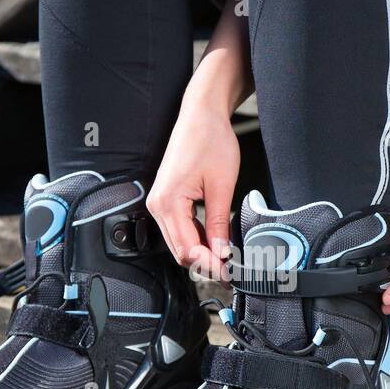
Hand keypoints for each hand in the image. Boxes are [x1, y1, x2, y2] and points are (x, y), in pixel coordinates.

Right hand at [146, 101, 238, 279]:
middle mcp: (158, 204)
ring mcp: (160, 202)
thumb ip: (219, 223)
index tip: (230, 273)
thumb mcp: (221, 186)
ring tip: (226, 260)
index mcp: (168, 202)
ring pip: (179, 242)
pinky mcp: (167, 199)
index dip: (210, 265)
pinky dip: (196, 239)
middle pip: (179, 251)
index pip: (187, 249)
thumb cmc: (210, 140)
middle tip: (231, 272)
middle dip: (205, 264)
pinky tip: (215, 243)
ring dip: (201, 253)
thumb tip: (222, 253)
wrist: (201, 114)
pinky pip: (179, 228)